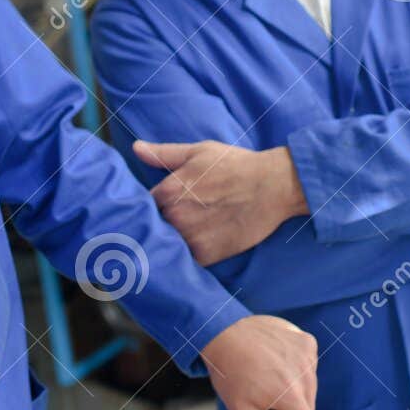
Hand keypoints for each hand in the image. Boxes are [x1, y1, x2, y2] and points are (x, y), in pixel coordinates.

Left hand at [133, 140, 307, 264]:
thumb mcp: (198, 152)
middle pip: (154, 228)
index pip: (142, 206)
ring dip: (172, 243)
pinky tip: (199, 246)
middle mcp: (173, 217)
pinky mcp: (206, 256)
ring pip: (168, 246)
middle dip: (160, 225)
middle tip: (179, 220)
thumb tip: (136, 148)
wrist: (273, 186)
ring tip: (189, 234)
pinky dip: (188, 257)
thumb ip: (164, 154)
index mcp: (167, 192)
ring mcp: (189, 239)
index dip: (150, 208)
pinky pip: (186, 261)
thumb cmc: (236, 165)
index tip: (159, 208)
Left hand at [201, 315, 319, 409]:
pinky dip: (296, 367)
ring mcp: (307, 354)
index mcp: (291, 395)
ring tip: (269, 381)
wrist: (223, 331)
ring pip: (310, 386)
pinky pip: (308, 363)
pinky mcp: (305, 340)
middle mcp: (305, 374)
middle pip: (309, 408)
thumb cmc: (230, 372)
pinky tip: (275, 362)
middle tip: (268, 404)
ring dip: (295, 389)